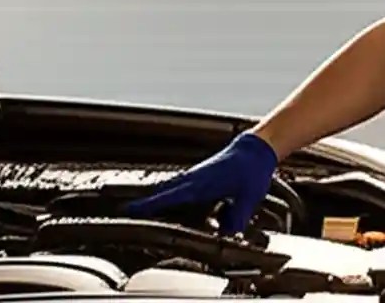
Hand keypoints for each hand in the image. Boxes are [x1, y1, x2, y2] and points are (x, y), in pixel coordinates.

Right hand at [122, 131, 278, 233]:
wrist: (256, 148)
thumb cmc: (252, 169)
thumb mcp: (249, 198)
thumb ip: (238, 218)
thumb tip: (229, 236)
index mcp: (202, 184)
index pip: (170, 197)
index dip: (150, 205)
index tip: (130, 210)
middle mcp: (194, 180)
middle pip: (164, 193)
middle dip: (146, 204)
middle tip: (128, 214)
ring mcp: (196, 177)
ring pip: (171, 190)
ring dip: (158, 200)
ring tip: (142, 211)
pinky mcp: (200, 177)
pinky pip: (180, 188)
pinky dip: (171, 196)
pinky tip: (171, 204)